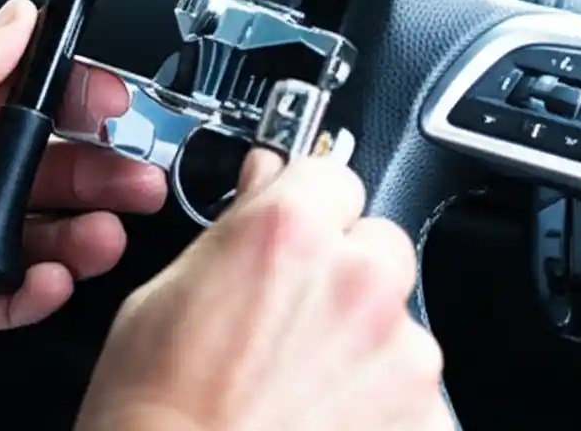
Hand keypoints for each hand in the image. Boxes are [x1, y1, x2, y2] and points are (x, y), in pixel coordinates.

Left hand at [0, 0, 165, 356]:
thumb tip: (15, 21)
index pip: (11, 101)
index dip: (67, 103)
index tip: (111, 103)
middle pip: (28, 172)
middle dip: (90, 171)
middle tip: (135, 176)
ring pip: (17, 237)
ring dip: (70, 234)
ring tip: (107, 231)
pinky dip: (23, 294)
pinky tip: (52, 279)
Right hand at [74, 149, 451, 430]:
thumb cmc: (154, 412)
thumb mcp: (163, 294)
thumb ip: (235, 228)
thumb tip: (266, 184)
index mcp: (290, 232)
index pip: (331, 174)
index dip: (306, 204)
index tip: (292, 228)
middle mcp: (358, 281)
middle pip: (376, 244)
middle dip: (342, 271)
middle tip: (287, 320)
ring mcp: (402, 354)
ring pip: (397, 320)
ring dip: (361, 341)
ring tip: (297, 385)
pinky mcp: (426, 415)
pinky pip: (412, 390)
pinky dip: (379, 402)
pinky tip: (322, 419)